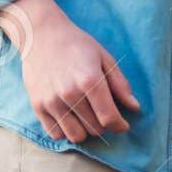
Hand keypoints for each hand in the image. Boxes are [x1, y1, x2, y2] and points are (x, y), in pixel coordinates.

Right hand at [0, 0, 139, 142]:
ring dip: (86, 131)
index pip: (109, 117)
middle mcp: (69, 93)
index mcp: (90, 81)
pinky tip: (71, 118)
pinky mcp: (37, 106)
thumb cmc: (78, 45)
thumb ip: (120, 85)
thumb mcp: (105, 59)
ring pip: (75, 135)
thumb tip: (135, 107)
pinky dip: (66, 131)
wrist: (41, 36)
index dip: (120, 126)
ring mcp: (50, 101)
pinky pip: (55, 133)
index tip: (123, 125)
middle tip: (104, 114)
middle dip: (104, 125)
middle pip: (94, 128)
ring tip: (88, 117)